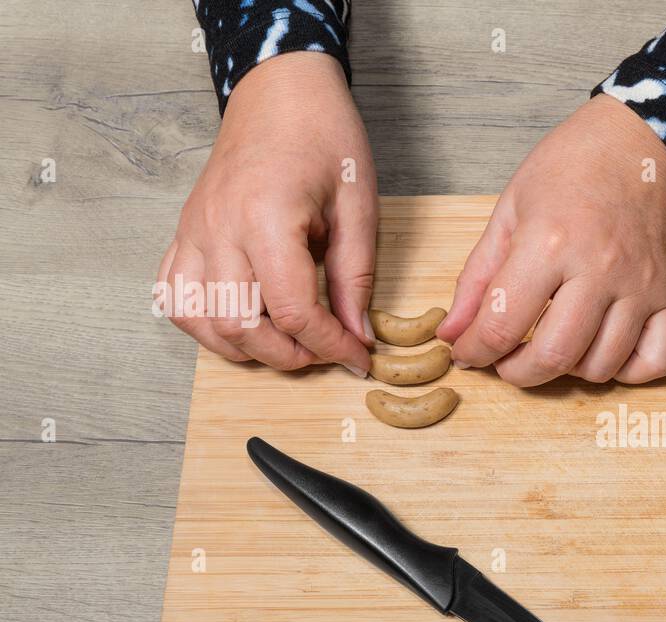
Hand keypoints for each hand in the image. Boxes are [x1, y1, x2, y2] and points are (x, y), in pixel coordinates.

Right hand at [156, 52, 374, 374]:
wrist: (280, 90)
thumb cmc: (324, 137)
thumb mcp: (358, 205)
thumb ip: (356, 276)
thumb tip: (357, 335)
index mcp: (267, 218)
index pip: (292, 310)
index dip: (330, 346)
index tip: (356, 356)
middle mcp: (219, 228)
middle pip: (238, 325)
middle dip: (287, 355)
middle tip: (324, 351)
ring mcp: (194, 230)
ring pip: (199, 320)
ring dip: (243, 346)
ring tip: (285, 340)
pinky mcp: (184, 231)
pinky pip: (175, 295)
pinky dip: (204, 323)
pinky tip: (241, 320)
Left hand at [438, 94, 665, 385]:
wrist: (643, 138)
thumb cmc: (573, 165)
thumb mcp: (511, 208)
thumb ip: (479, 276)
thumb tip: (452, 331)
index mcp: (549, 242)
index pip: (502, 325)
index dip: (475, 351)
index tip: (469, 352)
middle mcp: (599, 269)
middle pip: (553, 357)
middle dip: (517, 373)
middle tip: (506, 361)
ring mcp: (641, 286)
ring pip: (601, 367)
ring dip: (568, 374)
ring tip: (553, 348)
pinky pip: (655, 360)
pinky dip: (627, 373)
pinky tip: (604, 353)